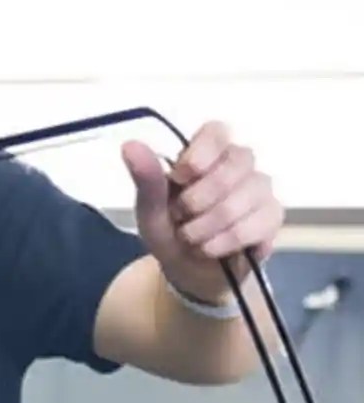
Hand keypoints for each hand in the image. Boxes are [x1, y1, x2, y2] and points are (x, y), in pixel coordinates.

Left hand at [122, 121, 283, 303]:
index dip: (200, 155)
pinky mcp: (273, 217)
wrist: (189, 271)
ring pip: (242, 198)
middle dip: (198, 200)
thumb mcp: (150, 210)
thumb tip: (130, 145)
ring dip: (206, 226)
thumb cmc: (170, 231)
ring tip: (191, 237)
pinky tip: (210, 248)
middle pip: (234, 165)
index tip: (179, 179)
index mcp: (206, 153)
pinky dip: (223, 242)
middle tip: (181, 217)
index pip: (217, 131)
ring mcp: (260, 189)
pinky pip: (255, 225)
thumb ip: (147, 179)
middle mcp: (239, 164)